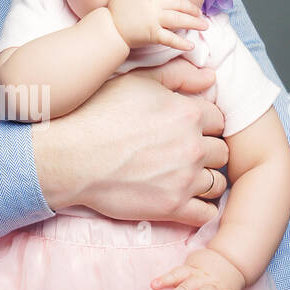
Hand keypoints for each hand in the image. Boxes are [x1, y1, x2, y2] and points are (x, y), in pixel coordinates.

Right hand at [32, 58, 228, 226]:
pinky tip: (186, 201)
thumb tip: (210, 76)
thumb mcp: (135, 82)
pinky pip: (207, 213)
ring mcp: (184, 179)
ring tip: (184, 178)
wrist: (69, 157)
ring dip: (205, 180)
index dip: (204, 126)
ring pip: (217, 182)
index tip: (188, 132)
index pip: (218, 121)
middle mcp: (192, 146)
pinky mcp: (172, 207)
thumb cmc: (96, 115)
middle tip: (184, 156)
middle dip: (206, 153)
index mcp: (187, 113)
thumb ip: (176, 76)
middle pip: (220, 152)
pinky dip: (201, 209)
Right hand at [107, 0, 207, 51]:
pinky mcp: (153, 33)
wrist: (108, 26)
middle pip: (179, 4)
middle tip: (200, 14)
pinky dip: (181, 43)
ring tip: (204, 26)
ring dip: (194, 23)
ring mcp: (155, 18)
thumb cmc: (114, 10)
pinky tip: (191, 45)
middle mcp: (154, 3)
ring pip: (179, 20)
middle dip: (192, 9)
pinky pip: (171, 39)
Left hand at [150, 247, 245, 289]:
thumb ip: (176, 278)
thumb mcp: (189, 269)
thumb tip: (155, 285)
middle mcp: (200, 279)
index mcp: (190, 273)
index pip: (175, 275)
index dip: (164, 280)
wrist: (231, 261)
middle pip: (186, 287)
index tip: (153, 285)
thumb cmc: (204, 269)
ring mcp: (214, 286)